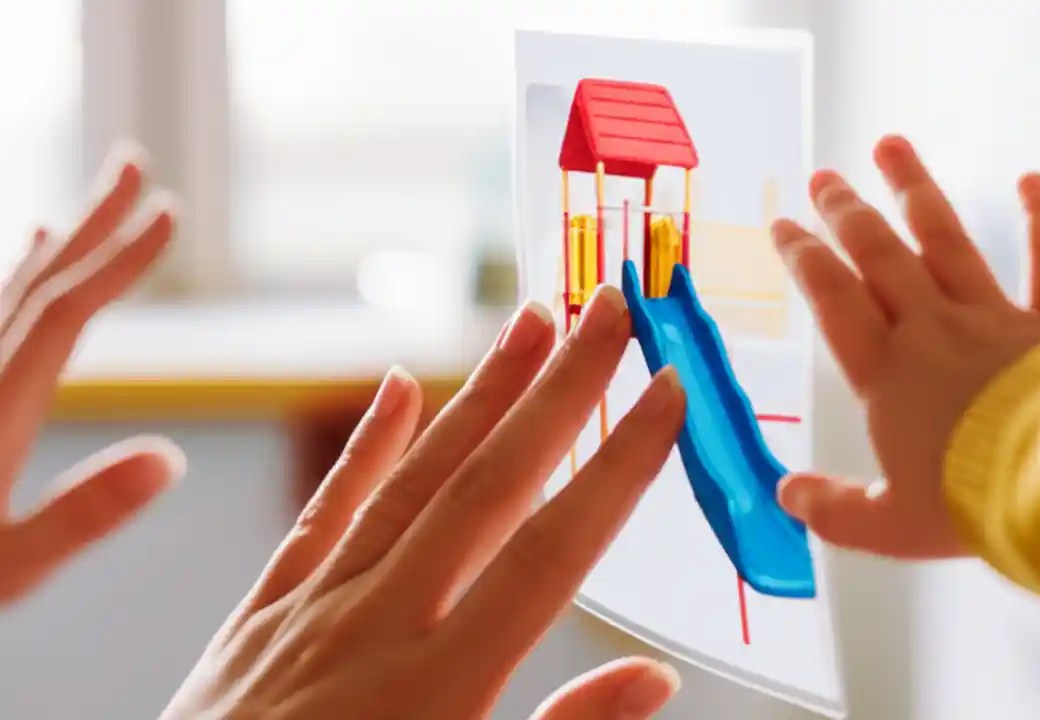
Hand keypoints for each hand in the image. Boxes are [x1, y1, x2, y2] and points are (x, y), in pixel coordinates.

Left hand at [0, 145, 182, 602]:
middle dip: (93, 221)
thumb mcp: (8, 566)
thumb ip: (82, 514)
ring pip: (13, 292)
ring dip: (62, 244)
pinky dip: (21, 275)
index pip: (67, 312)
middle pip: (40, 281)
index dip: (121, 259)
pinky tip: (31, 257)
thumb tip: (172, 459)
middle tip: (133, 162)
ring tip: (90, 208)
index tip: (168, 211)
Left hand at [163, 288, 685, 718]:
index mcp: (441, 690)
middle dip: (562, 389)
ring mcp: (313, 613)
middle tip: (611, 309)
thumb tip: (651, 681)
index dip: (621, 466)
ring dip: (480, 395)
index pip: (556, 551)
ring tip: (532, 322)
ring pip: (413, 479)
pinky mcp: (260, 617)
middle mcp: (379, 628)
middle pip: (491, 486)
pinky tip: (397, 388)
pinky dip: (363, 449)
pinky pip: (319, 517)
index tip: (668, 395)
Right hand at [771, 135, 1039, 558]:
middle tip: (824, 178)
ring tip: (892, 146)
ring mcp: (994, 318)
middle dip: (847, 212)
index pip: (833, 298)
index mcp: (886, 373)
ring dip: (916, 191)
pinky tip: (1031, 179)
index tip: (784, 226)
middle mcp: (932, 330)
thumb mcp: (887, 525)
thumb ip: (832, 510)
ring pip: (947, 240)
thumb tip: (787, 498)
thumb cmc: (971, 501)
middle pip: (880, 255)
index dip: (804, 258)